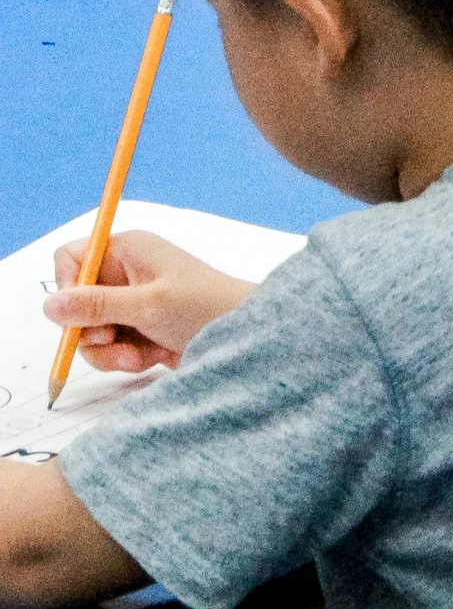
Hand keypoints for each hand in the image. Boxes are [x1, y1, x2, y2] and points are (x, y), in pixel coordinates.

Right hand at [44, 231, 256, 373]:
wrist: (247, 338)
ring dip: (110, 351)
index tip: (79, 313)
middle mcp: (126, 272)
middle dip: (90, 330)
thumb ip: (97, 306)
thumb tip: (49, 305)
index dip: (67, 286)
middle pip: (75, 303)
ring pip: (90, 332)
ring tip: (139, 357)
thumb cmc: (204, 308)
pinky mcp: (140, 329)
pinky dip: (126, 357)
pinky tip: (153, 358)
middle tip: (113, 339)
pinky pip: (111, 348)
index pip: (71, 258)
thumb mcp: (148, 305)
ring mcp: (132, 303)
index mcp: (128, 250)